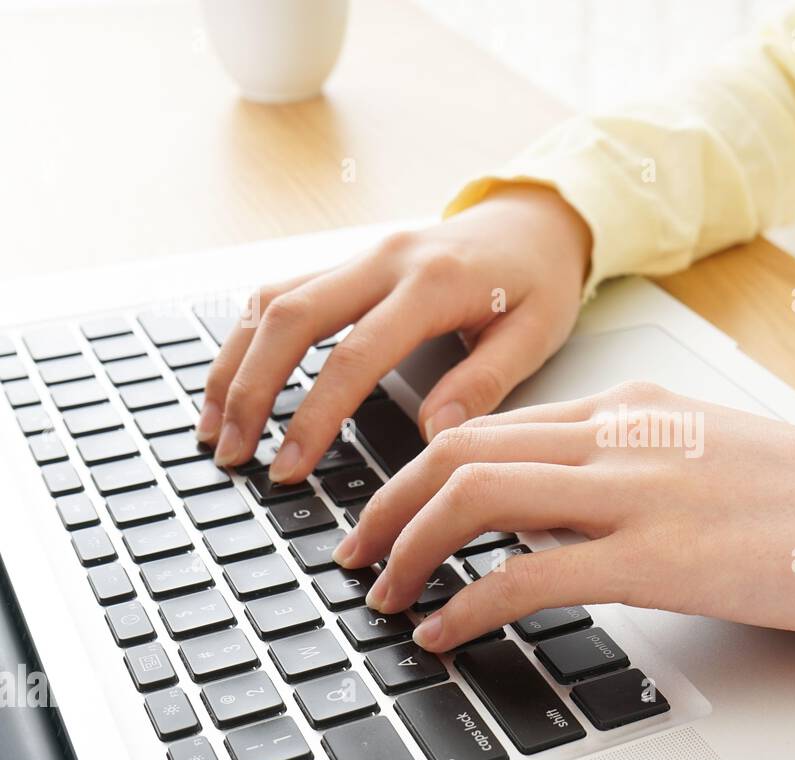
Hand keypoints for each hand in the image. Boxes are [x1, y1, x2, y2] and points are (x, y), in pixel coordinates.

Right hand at [196, 184, 592, 481]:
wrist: (538, 220)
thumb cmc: (540, 281)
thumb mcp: (535, 335)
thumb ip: (484, 384)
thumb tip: (433, 436)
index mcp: (432, 283)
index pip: (353, 355)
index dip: (314, 415)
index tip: (289, 466)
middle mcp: (384, 260)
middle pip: (289, 318)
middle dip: (250, 389)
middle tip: (232, 453)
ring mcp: (360, 256)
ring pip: (271, 301)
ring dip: (233, 363)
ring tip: (215, 428)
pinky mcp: (349, 262)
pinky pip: (282, 293)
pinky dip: (248, 337)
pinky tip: (234, 381)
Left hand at [333, 382, 794, 651]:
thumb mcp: (705, 450)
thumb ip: (627, 465)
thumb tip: (556, 509)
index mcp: (632, 408)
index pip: (495, 424)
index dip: (422, 467)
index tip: (391, 506)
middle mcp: (620, 437)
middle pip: (461, 449)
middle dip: (387, 501)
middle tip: (356, 549)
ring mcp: (636, 493)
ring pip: (475, 496)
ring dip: (408, 545)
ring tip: (383, 591)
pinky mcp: (658, 558)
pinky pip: (528, 577)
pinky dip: (467, 603)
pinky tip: (445, 629)